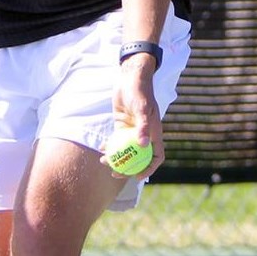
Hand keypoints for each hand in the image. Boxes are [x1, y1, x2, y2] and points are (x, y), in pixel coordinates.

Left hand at [109, 57, 164, 178]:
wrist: (131, 79)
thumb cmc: (140, 93)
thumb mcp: (142, 109)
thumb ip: (142, 127)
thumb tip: (143, 145)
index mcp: (154, 134)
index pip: (155, 157)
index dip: (148, 168)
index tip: (137, 176)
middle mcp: (144, 134)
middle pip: (138, 157)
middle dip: (128, 168)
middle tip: (114, 173)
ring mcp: (132, 131)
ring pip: (125, 150)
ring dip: (116, 158)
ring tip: (104, 161)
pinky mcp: (122, 125)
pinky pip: (116, 140)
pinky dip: (110, 145)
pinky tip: (101, 148)